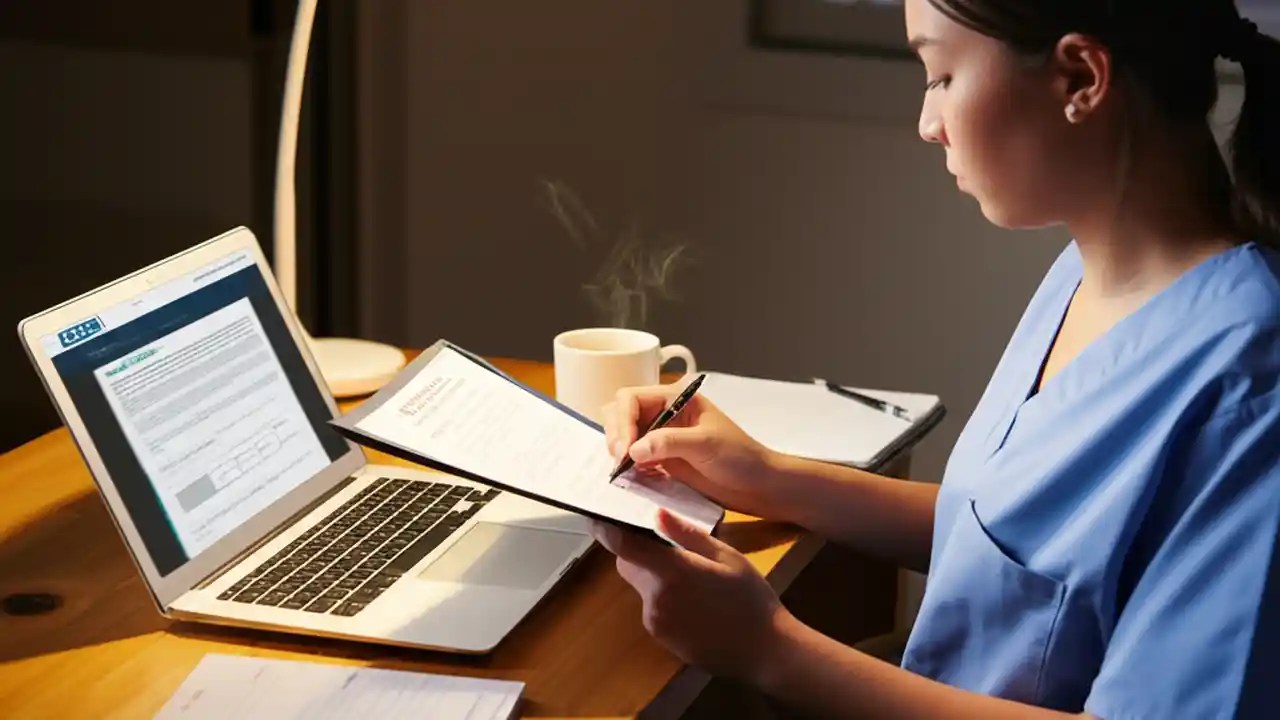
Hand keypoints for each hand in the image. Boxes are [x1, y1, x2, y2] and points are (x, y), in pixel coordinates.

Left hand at [591, 510, 793, 679]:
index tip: (597, 515)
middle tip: (667, 544)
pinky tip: (695, 602)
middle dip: (638, 551)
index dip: (604, 528)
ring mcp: (656, 621)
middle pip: (627, 565)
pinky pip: (652, 607)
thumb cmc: (752, 599)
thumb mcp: (728, 557)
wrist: (765, 651)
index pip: (623, 545)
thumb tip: (657, 513)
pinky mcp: (661, 638)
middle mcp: (656, 598)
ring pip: (641, 586)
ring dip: (654, 576)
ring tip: (692, 578)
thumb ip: (689, 535)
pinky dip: (664, 598)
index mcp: (673, 572)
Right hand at [602, 384, 789, 520]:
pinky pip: (632, 459)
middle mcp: (663, 415)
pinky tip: (629, 479)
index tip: (624, 451)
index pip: (631, 399)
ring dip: (617, 451)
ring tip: (623, 472)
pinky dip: (625, 467)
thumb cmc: (740, 457)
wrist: (758, 484)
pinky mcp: (660, 461)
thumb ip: (669, 443)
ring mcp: (660, 438)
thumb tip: (632, 450)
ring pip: (623, 437)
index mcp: (675, 399)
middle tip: (620, 462)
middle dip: (615, 435)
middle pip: (620, 414)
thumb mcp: (705, 445)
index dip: (621, 422)